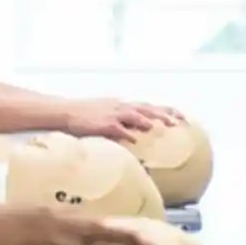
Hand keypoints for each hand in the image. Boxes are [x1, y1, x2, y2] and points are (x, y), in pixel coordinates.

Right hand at [0, 206, 151, 244]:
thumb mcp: (8, 221)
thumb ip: (27, 226)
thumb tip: (34, 233)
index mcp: (45, 213)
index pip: (86, 221)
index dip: (110, 228)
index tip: (130, 231)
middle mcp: (51, 223)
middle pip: (97, 232)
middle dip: (125, 239)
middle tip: (151, 244)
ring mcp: (45, 241)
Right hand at [67, 99, 185, 141]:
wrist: (64, 111)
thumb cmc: (84, 115)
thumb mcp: (106, 114)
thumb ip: (122, 122)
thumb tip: (135, 134)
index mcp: (123, 105)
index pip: (149, 106)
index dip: (166, 110)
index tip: (181, 116)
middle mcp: (121, 107)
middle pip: (148, 109)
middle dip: (166, 114)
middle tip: (182, 122)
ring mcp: (113, 114)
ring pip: (137, 114)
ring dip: (152, 120)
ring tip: (166, 126)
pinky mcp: (104, 124)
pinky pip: (119, 128)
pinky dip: (129, 133)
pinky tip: (137, 139)